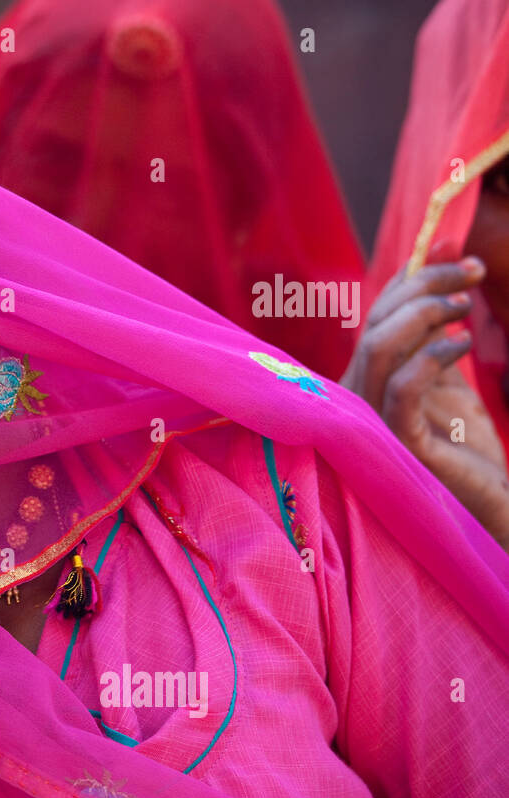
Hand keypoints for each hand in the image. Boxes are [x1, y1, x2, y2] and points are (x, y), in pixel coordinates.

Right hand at [341, 257, 508, 547]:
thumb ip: (436, 323)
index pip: (376, 319)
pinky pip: (402, 388)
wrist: (485, 506)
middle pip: (374, 326)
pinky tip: (462, 342)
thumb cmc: (465, 449)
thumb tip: (442, 247)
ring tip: (466, 303)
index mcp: (362, 386)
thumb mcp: (448, 374)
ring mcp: (369, 425)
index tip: (454, 251)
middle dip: (421, 286)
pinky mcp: (396, 446)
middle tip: (471, 269)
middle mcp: (355, 404)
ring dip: (424, 313)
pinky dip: (432, 355)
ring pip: (378, 348)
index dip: (410, 279)